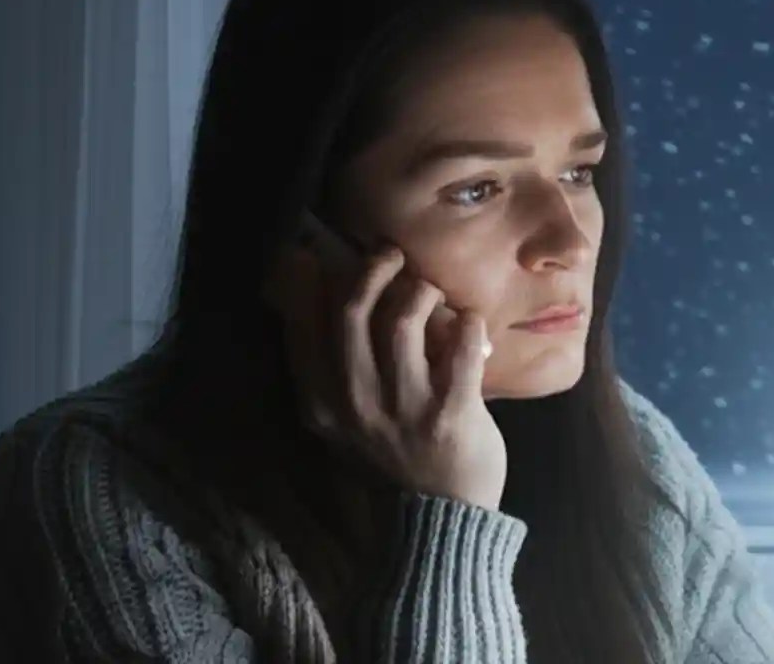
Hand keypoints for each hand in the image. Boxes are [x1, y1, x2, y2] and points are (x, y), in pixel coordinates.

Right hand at [269, 243, 506, 510]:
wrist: (440, 517)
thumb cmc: (393, 456)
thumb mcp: (344, 420)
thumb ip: (333, 369)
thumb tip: (323, 292)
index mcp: (322, 404)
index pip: (304, 328)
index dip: (312, 282)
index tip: (324, 256)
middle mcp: (356, 402)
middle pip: (354, 312)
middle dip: (373, 271)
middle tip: (392, 256)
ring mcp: (404, 408)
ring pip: (403, 322)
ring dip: (420, 291)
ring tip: (429, 290)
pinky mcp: (451, 412)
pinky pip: (460, 347)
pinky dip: (467, 323)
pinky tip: (469, 321)